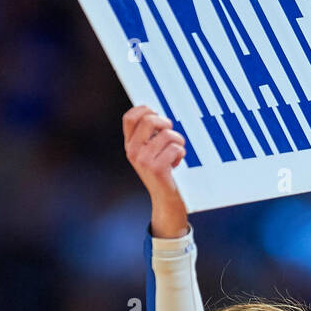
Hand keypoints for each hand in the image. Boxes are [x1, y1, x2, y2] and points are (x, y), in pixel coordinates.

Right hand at [122, 104, 188, 238]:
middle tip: (171, 133)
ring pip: (167, 134)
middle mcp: (133, 151)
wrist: (166, 200)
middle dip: (166, 123)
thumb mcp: (150, 152)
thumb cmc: (163, 172)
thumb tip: (155, 112)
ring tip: (176, 153)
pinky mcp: (156, 168)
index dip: (144, 110)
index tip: (157, 114)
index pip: (130, 117)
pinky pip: (175, 148)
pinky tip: (177, 163)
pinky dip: (181, 154)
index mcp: (130, 145)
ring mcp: (143, 160)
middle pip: (149, 120)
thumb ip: (149, 135)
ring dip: (178, 142)